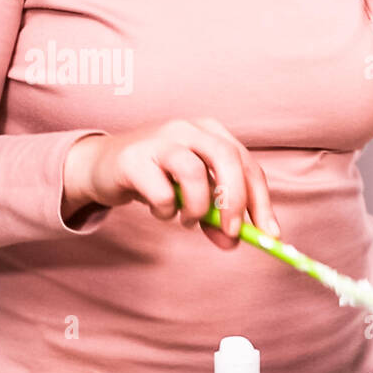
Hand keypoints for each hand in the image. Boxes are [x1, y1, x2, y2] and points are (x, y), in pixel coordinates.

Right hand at [62, 118, 279, 249]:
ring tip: (186, 220)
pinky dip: (167, 210)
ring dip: (196, 208)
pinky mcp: (133, 158)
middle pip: (227, 158)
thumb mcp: (192, 195)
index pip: (248, 165)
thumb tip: (233, 242)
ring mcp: (159, 139)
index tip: (270, 234)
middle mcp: (188, 129)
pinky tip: (159, 209)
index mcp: (211, 133)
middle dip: (236, 201)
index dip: (261, 201)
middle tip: (233, 233)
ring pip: (194, 173)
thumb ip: (215, 216)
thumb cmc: (156, 178)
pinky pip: (162, 191)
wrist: (101, 167)